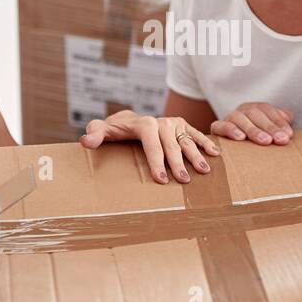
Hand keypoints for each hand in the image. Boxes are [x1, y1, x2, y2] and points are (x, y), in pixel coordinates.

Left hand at [80, 110, 219, 183]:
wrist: (126, 120)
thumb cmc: (113, 130)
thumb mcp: (101, 130)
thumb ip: (95, 134)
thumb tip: (86, 141)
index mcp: (143, 123)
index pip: (152, 143)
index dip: (156, 160)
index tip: (160, 178)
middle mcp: (161, 121)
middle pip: (171, 144)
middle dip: (178, 162)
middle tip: (184, 181)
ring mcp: (173, 123)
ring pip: (186, 140)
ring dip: (196, 155)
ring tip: (204, 170)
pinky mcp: (182, 125)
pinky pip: (195, 134)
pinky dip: (206, 143)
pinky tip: (215, 154)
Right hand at [210, 102, 294, 144]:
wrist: (232, 147)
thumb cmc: (257, 139)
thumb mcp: (271, 130)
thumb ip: (280, 121)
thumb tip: (288, 118)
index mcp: (255, 108)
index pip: (267, 110)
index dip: (278, 121)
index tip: (289, 135)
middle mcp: (241, 111)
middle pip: (255, 114)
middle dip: (270, 127)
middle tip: (280, 140)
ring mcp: (228, 118)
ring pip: (239, 118)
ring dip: (253, 129)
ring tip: (264, 141)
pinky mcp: (216, 128)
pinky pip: (220, 126)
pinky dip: (230, 130)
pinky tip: (240, 138)